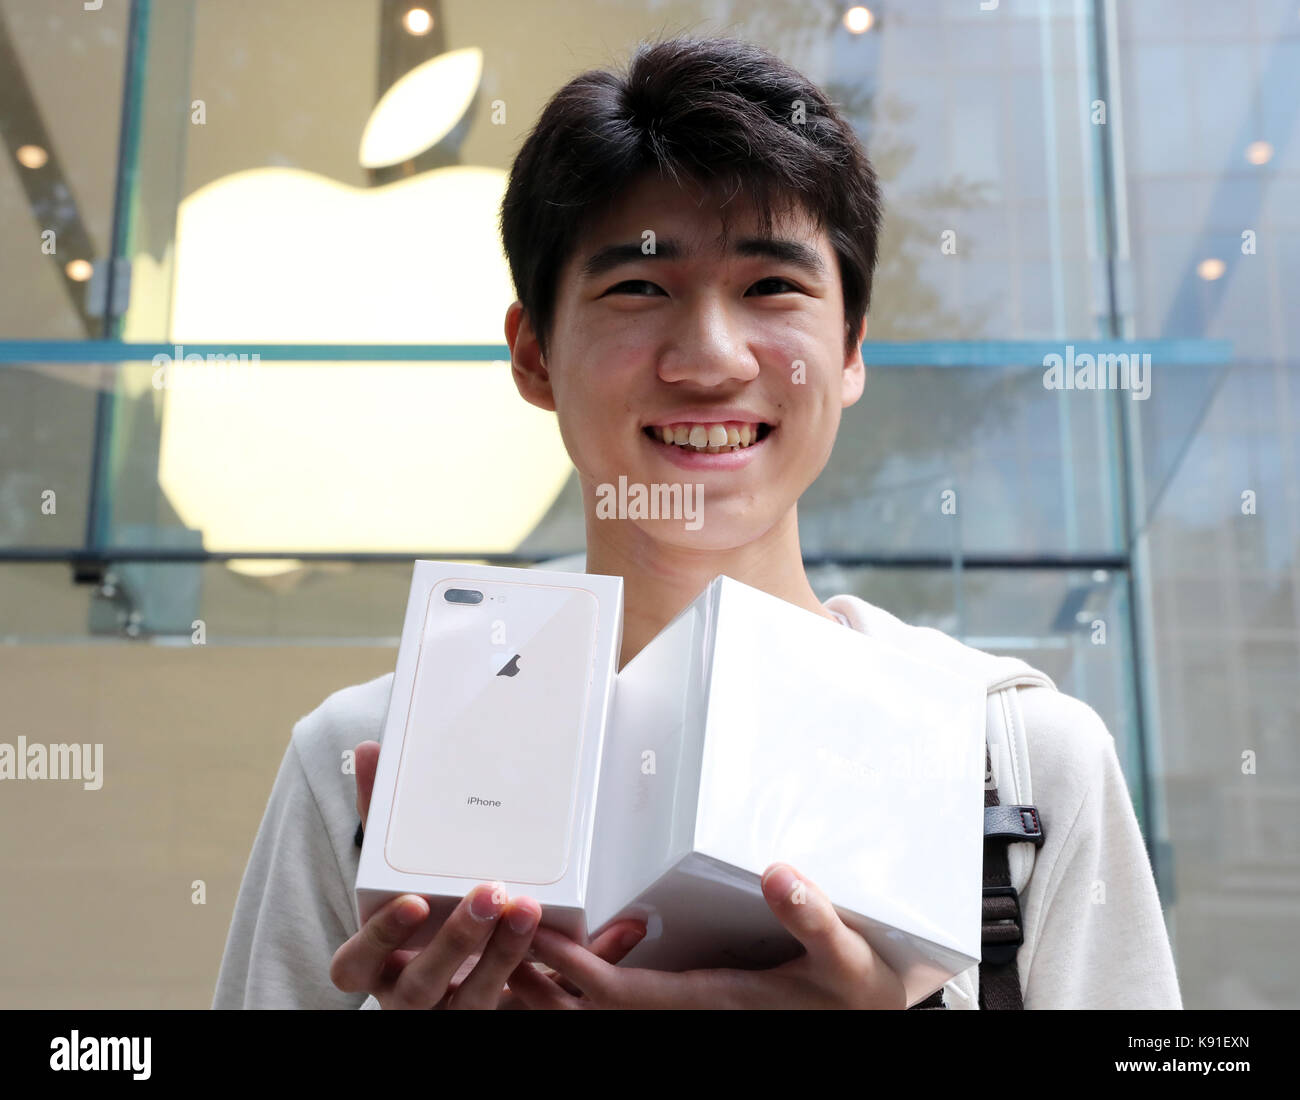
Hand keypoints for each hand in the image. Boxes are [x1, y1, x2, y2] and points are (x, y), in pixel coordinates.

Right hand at [330, 741, 645, 1008]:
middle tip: (491, 893)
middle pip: (424, 982)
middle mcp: (410, 994)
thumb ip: (380, 819)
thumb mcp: (395, 871)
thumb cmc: (417, 916)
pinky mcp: (504, 1011)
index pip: (356, 964)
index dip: (382, 937)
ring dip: (506, 955)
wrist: (451, 972)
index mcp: (376, 963)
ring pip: (477, 999)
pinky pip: (540, 1002)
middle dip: (459, 940)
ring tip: (531, 908)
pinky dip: (571, 968)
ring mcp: (455, 1010)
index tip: (415, 901)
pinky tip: (604, 934)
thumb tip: (373, 750)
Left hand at [516, 862, 906, 1008]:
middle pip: (594, 1010)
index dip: (575, 968)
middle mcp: (690, 1013)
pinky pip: (624, 1002)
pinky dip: (584, 983)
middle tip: (491, 942)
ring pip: (603, 1011)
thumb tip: (776, 876)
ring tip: (505, 949)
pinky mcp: (693, 1005)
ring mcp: (688, 1012)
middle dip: (540, 981)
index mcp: (714, 1001)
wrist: (865, 1012)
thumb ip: (811, 916)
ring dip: (552, 985)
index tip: (535, 937)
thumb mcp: (845, 953)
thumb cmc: (854, 987)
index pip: (625, 994)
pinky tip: (564, 962)